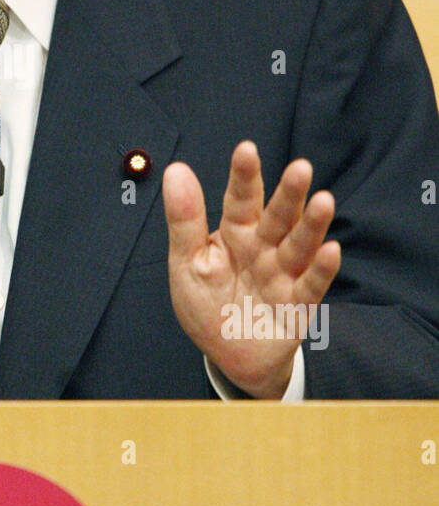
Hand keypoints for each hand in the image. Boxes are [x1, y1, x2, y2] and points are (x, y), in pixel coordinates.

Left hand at [162, 141, 340, 397]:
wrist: (229, 356)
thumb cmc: (208, 303)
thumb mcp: (187, 262)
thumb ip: (184, 220)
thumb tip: (175, 170)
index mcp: (235, 233)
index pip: (240, 200)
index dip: (244, 176)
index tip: (246, 149)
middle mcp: (264, 248)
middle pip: (278, 217)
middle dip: (289, 194)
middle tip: (300, 168)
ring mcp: (284, 274)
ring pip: (299, 245)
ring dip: (312, 225)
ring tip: (324, 201)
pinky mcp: (298, 304)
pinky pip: (311, 286)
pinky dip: (321, 270)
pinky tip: (331, 250)